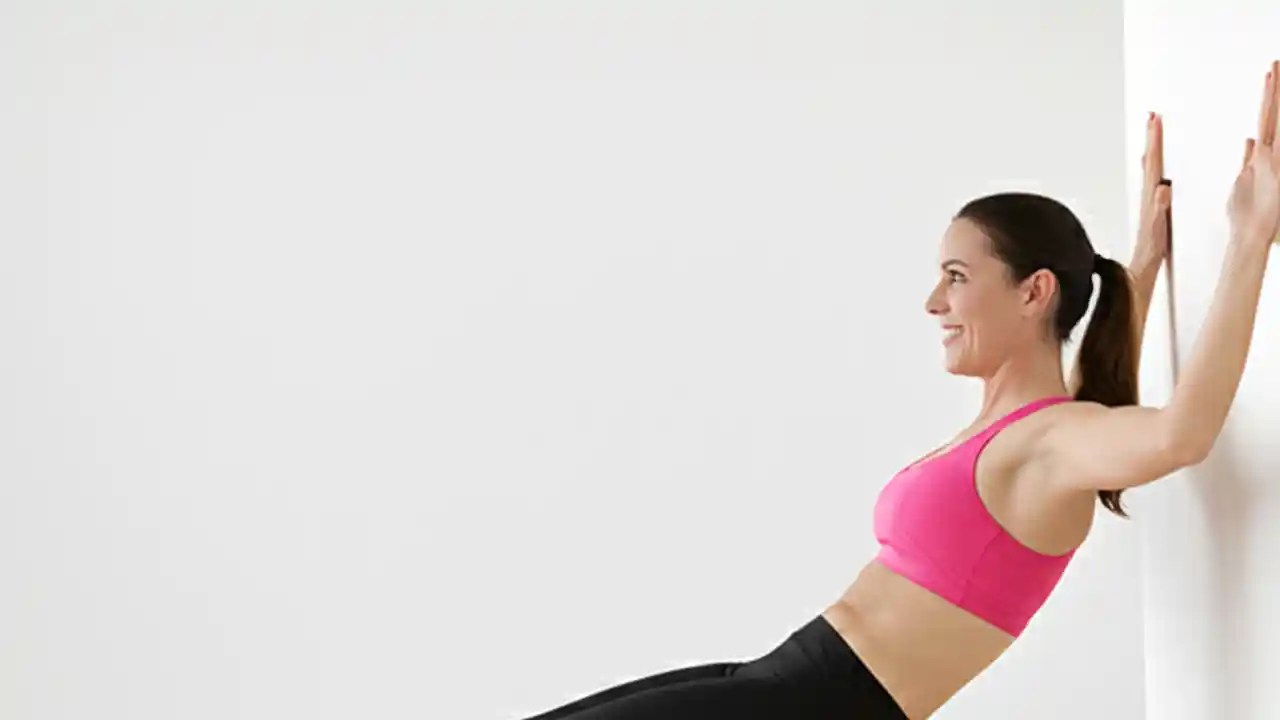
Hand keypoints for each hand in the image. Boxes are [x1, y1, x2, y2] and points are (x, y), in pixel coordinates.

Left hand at [1134, 112, 1171, 268]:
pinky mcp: (1153, 205)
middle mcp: (1148, 194)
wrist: (1143, 263)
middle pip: (1150, 159)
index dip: (1155, 141)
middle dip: (1152, 138)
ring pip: (1150, 167)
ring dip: (1152, 148)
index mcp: (1151, 195)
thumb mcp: (1157, 226)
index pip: (1154, 162)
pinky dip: (1153, 166)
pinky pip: (1152, 179)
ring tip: (1152, 132)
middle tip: (1151, 117)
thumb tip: (1162, 189)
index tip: (1154, 121)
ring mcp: (1149, 199)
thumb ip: (1160, 207)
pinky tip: (1154, 165)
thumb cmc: (1150, 247)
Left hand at [1228, 60, 1279, 246]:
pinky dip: (1268, 128)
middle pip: (1271, 115)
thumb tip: (1249, 140)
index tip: (1271, 76)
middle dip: (1274, 89)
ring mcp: (1264, 159)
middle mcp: (1267, 154)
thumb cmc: (1255, 216)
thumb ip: (1249, 159)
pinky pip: (1265, 142)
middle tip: (1275, 64)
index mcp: (1265, 156)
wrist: (1253, 234)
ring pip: (1270, 122)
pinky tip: (1274, 101)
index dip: (1273, 97)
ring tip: (1272, 72)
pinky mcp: (1260, 167)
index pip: (1271, 120)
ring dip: (1272, 96)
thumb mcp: (1246, 181)